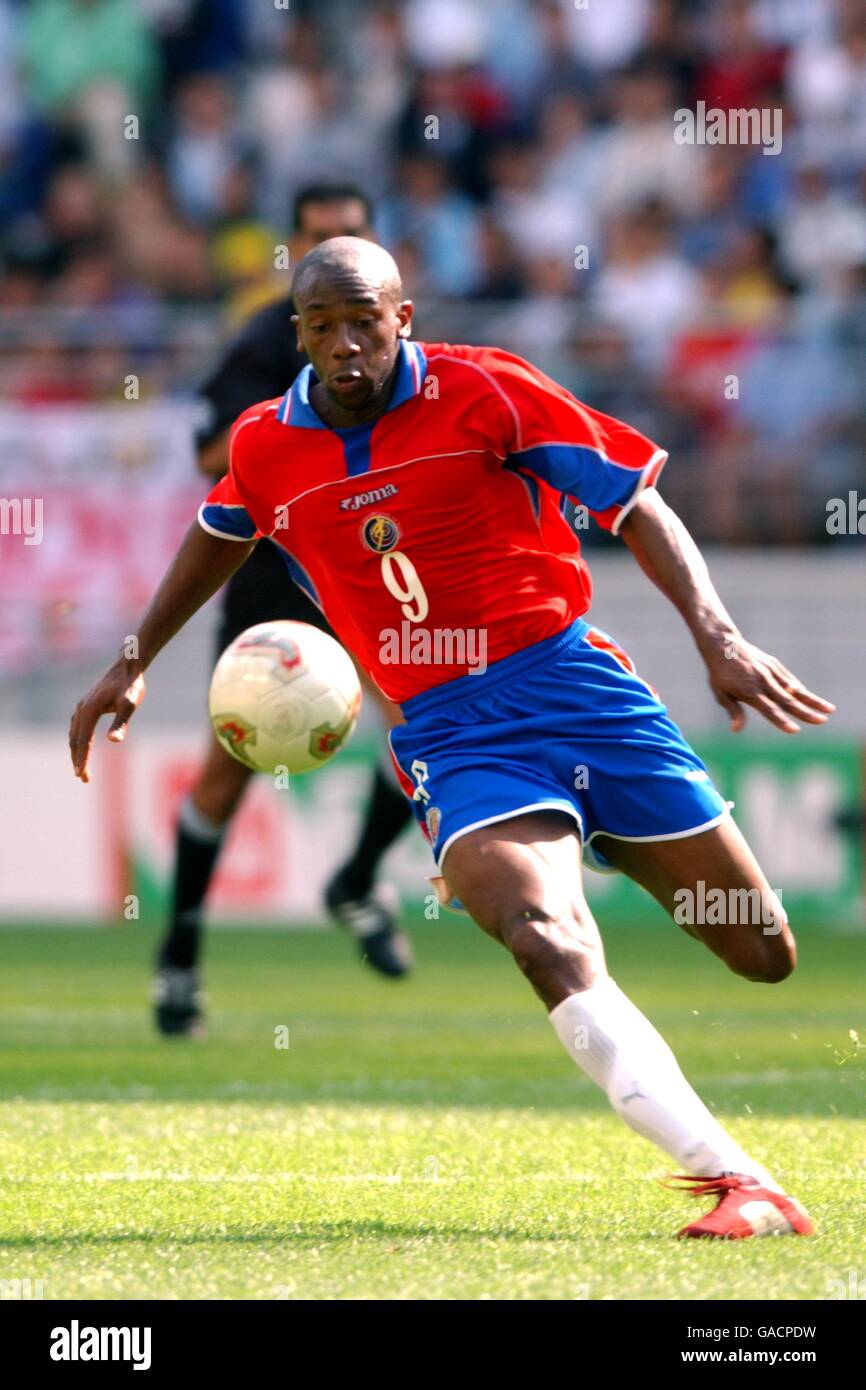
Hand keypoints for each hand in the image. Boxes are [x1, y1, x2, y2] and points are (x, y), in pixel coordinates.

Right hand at [69, 660, 145, 781]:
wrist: (128, 666)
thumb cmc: (131, 685)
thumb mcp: (129, 704)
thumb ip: (121, 723)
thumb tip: (113, 741)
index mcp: (90, 710)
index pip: (83, 740)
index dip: (82, 759)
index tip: (82, 775)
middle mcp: (82, 708)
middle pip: (75, 740)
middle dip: (78, 760)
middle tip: (83, 778)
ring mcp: (82, 706)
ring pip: (74, 734)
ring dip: (76, 751)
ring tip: (82, 768)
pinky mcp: (86, 704)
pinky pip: (76, 727)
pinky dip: (77, 740)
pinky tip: (81, 746)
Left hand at [706, 637, 833, 734]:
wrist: (723, 645)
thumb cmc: (720, 674)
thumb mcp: (721, 694)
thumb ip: (733, 711)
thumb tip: (736, 730)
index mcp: (750, 691)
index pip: (769, 710)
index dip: (781, 721)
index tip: (795, 730)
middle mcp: (763, 682)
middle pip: (787, 701)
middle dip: (806, 712)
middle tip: (822, 721)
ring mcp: (771, 672)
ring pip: (794, 689)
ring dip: (812, 700)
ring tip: (829, 710)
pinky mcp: (774, 665)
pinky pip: (789, 680)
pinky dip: (801, 690)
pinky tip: (811, 698)